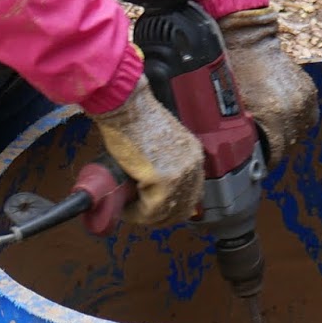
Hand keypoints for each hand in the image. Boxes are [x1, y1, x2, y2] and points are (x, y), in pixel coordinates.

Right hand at [91, 79, 204, 225]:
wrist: (126, 106)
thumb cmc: (137, 117)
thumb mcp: (163, 140)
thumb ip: (167, 160)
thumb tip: (154, 182)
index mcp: (195, 155)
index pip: (191, 194)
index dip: (172, 206)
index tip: (154, 208)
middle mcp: (193, 167)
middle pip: (182, 207)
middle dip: (160, 216)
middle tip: (140, 214)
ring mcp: (179, 176)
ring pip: (165, 213)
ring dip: (146, 216)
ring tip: (130, 211)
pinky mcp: (162, 182)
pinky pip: (150, 210)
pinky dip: (137, 214)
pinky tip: (126, 208)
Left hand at [217, 7, 317, 165]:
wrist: (250, 42)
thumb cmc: (236, 71)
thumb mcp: (233, 105)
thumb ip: (240, 132)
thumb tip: (240, 155)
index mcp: (274, 113)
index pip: (277, 153)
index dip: (268, 161)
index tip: (260, 163)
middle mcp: (294, 107)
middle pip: (290, 143)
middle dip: (277, 148)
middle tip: (265, 147)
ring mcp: (304, 97)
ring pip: (302, 130)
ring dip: (290, 134)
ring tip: (274, 131)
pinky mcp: (309, 89)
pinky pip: (310, 115)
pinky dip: (298, 119)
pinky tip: (285, 116)